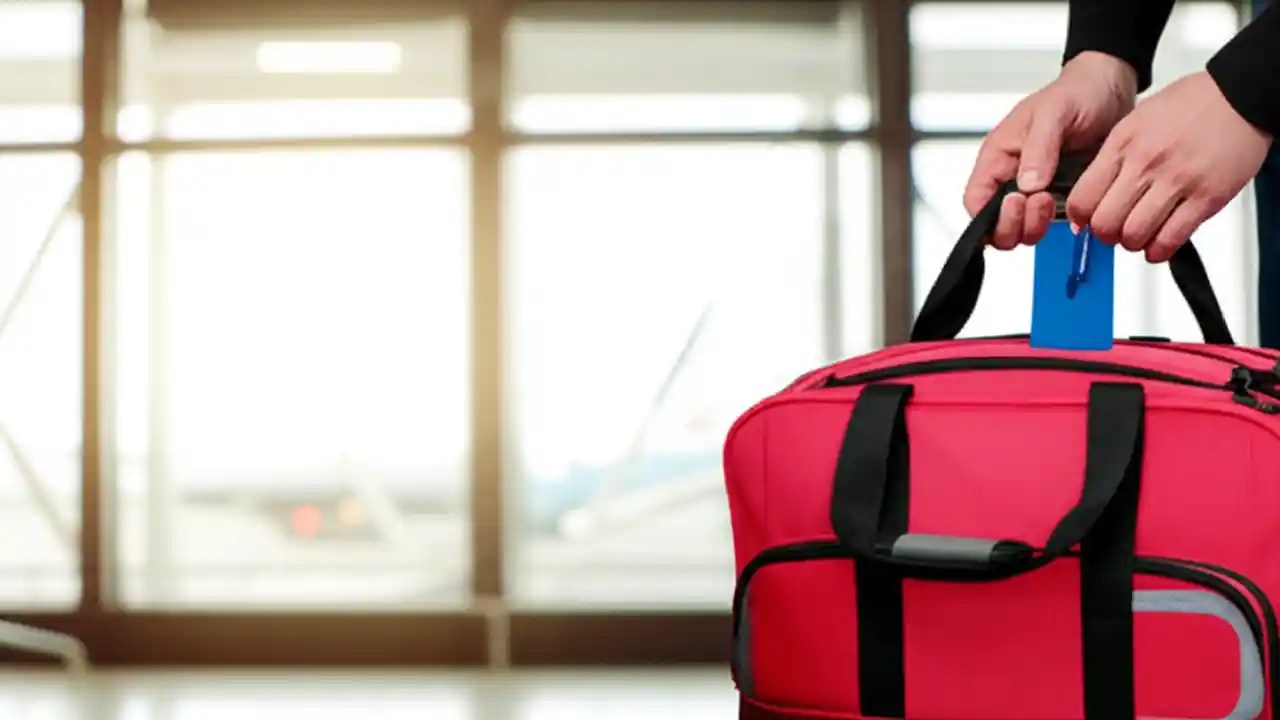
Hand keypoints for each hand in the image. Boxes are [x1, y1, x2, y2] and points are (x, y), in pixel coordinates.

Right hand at [964, 51, 1137, 249]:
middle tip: (1042, 202)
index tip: (1017, 202)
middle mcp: (1011, 179)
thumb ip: (1038, 149)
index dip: (990, 214)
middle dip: (1015, 224)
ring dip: (1036, 226)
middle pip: (995, 224)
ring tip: (1055, 201)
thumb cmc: (1077, 93)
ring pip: (1022, 230)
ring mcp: (1035, 192)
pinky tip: (1073, 210)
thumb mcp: (1054, 112)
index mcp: (998, 157)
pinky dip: (1060, 226)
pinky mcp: (1060, 199)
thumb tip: (1027, 185)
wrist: (1111, 90)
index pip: (975, 201)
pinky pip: (1051, 224)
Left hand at [1066, 71, 1272, 261]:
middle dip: (1106, 235)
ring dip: (1133, 243)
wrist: (1240, 95)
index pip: (1082, 199)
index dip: (1081, 218)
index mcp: (1123, 144)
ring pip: (1135, 235)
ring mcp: (1177, 181)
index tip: (1087, 221)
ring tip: (1139, 235)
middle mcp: (1146, 163)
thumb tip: (1089, 198)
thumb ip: (1110, 159)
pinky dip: (1159, 250)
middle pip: (1105, 223)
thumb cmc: (1190, 106)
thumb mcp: (1135, 122)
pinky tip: (1158, 245)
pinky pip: (1171, 238)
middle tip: (1114, 231)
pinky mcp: (1207, 197)